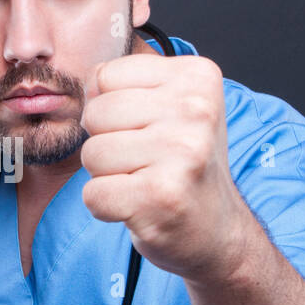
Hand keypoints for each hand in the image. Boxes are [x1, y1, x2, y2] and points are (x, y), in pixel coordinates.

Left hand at [79, 52, 248, 281]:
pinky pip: (93, 194)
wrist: (215, 229)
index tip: (147, 129)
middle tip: (144, 161)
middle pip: (95, 113)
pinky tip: (139, 206)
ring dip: (106, 176)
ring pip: (91, 153)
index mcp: (197, 77)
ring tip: (143, 182)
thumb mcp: (168, 107)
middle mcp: (196, 109)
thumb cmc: (183, 165)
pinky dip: (105, 207)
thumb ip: (126, 86)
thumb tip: (88, 84)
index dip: (112, 107)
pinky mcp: (161, 195)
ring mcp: (182, 152)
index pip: (106, 75)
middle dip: (106, 142)